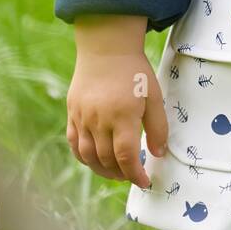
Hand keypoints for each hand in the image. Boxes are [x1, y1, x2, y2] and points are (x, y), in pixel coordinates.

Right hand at [66, 49, 167, 187]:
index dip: (135, 174)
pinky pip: (74, 143)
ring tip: (116, 173)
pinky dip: (84, 157)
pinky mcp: (72, 113)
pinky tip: (95, 161)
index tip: (144, 181)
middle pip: (107, 159)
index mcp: (123, 116)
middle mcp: (99, 120)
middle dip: (121, 174)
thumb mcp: (154, 97)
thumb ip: (158, 128)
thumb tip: (158, 154)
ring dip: (102, 170)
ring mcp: (82, 117)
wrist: (106, 48)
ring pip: (88, 156)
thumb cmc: (134, 71)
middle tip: (132, 175)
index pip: (126, 157)